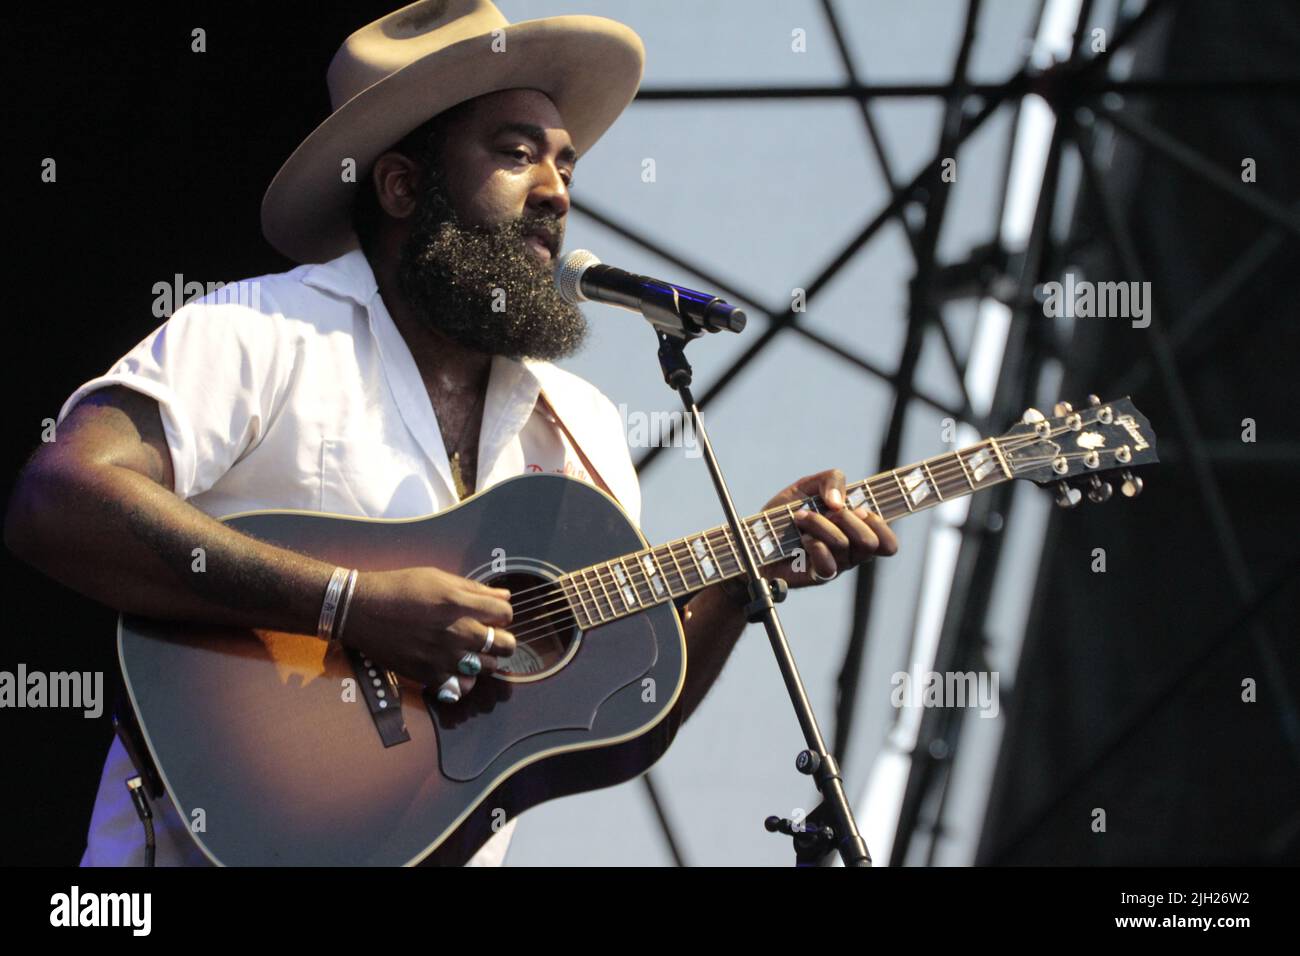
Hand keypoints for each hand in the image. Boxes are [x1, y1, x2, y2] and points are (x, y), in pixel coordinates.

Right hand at [338, 567, 516, 695]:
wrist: (360, 610)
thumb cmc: (399, 589)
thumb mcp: (438, 577)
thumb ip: (474, 589)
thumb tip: (504, 595)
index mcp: (460, 603)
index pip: (506, 613)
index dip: (501, 613)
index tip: (491, 615)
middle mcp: (457, 632)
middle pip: (506, 645)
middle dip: (502, 639)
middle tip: (488, 636)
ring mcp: (445, 657)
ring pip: (488, 668)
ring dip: (484, 660)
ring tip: (469, 652)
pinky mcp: (429, 675)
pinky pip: (462, 687)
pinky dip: (463, 680)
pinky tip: (455, 669)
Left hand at [760, 468, 898, 588]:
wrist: (753, 539)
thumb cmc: (783, 515)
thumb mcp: (807, 486)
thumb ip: (831, 480)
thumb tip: (839, 502)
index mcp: (855, 533)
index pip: (888, 542)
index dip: (881, 524)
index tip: (859, 508)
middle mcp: (850, 553)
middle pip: (872, 542)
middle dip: (848, 519)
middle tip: (828, 511)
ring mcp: (835, 566)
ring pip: (845, 545)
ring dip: (820, 524)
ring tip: (800, 517)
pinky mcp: (816, 576)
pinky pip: (828, 564)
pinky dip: (814, 544)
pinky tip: (801, 538)